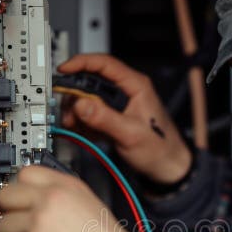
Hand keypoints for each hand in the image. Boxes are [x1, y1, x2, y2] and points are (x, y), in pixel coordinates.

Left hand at [0, 165, 135, 231]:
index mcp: (68, 187)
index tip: (18, 203)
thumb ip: (62, 200)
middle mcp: (52, 200)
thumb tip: (34, 204)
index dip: (19, 192)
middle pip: (5, 197)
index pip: (25, 173)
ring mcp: (41, 224)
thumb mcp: (92, 207)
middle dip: (10, 218)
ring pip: (2, 229)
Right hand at [58, 53, 191, 184]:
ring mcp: (118, 105)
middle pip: (92, 81)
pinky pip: (91, 114)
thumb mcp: (130, 134)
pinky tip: (83, 132)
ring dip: (77, 111)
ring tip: (75, 125)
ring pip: (88, 99)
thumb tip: (81, 104)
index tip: (63, 69)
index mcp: (136, 86)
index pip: (105, 64)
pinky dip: (83, 122)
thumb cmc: (161, 149)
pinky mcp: (113, 118)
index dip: (82, 63)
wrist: (167, 168)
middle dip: (75, 95)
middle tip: (67, 109)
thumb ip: (104, 118)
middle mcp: (126, 91)